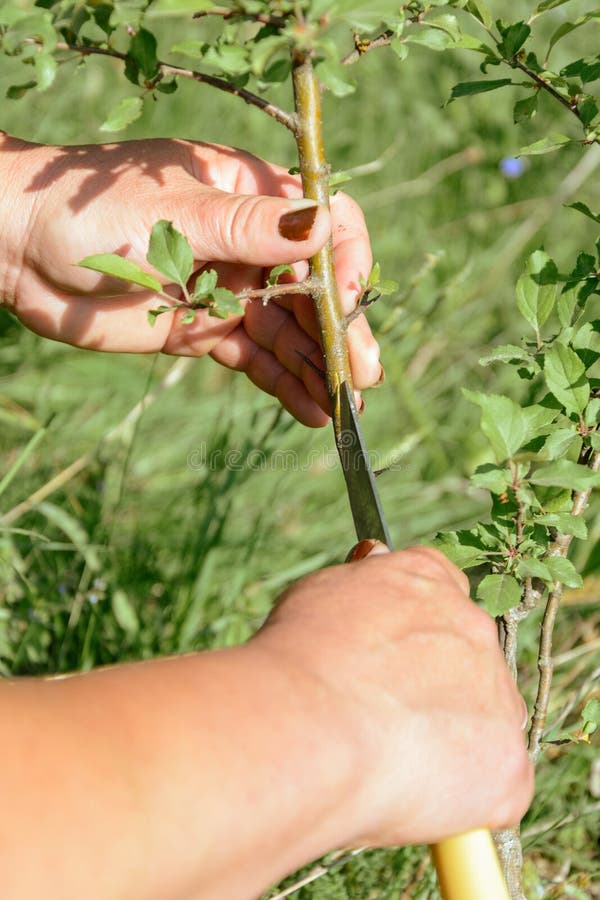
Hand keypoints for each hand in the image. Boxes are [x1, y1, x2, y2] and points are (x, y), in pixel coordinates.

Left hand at [1, 135, 380, 425]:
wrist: (17, 251)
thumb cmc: (88, 211)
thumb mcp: (174, 216)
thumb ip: (250, 228)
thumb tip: (324, 223)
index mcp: (248, 194)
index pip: (324, 222)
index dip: (342, 263)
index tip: (343, 304)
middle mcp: (248, 241)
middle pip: (313, 288)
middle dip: (339, 332)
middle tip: (360, 378)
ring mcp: (226, 287)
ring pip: (287, 330)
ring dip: (317, 366)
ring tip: (343, 409)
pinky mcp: (203, 328)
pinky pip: (254, 357)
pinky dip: (281, 383)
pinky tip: (309, 409)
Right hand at [251, 545, 533, 847]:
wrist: (313, 725)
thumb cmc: (303, 657)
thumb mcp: (323, 593)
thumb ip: (363, 581)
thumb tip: (374, 557)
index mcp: (430, 581)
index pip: (442, 592)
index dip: (415, 629)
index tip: (387, 657)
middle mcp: (475, 630)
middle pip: (466, 661)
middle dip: (431, 687)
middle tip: (376, 717)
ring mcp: (499, 698)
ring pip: (483, 725)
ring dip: (447, 743)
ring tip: (384, 762)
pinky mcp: (509, 767)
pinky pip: (492, 788)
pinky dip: (457, 800)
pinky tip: (405, 795)